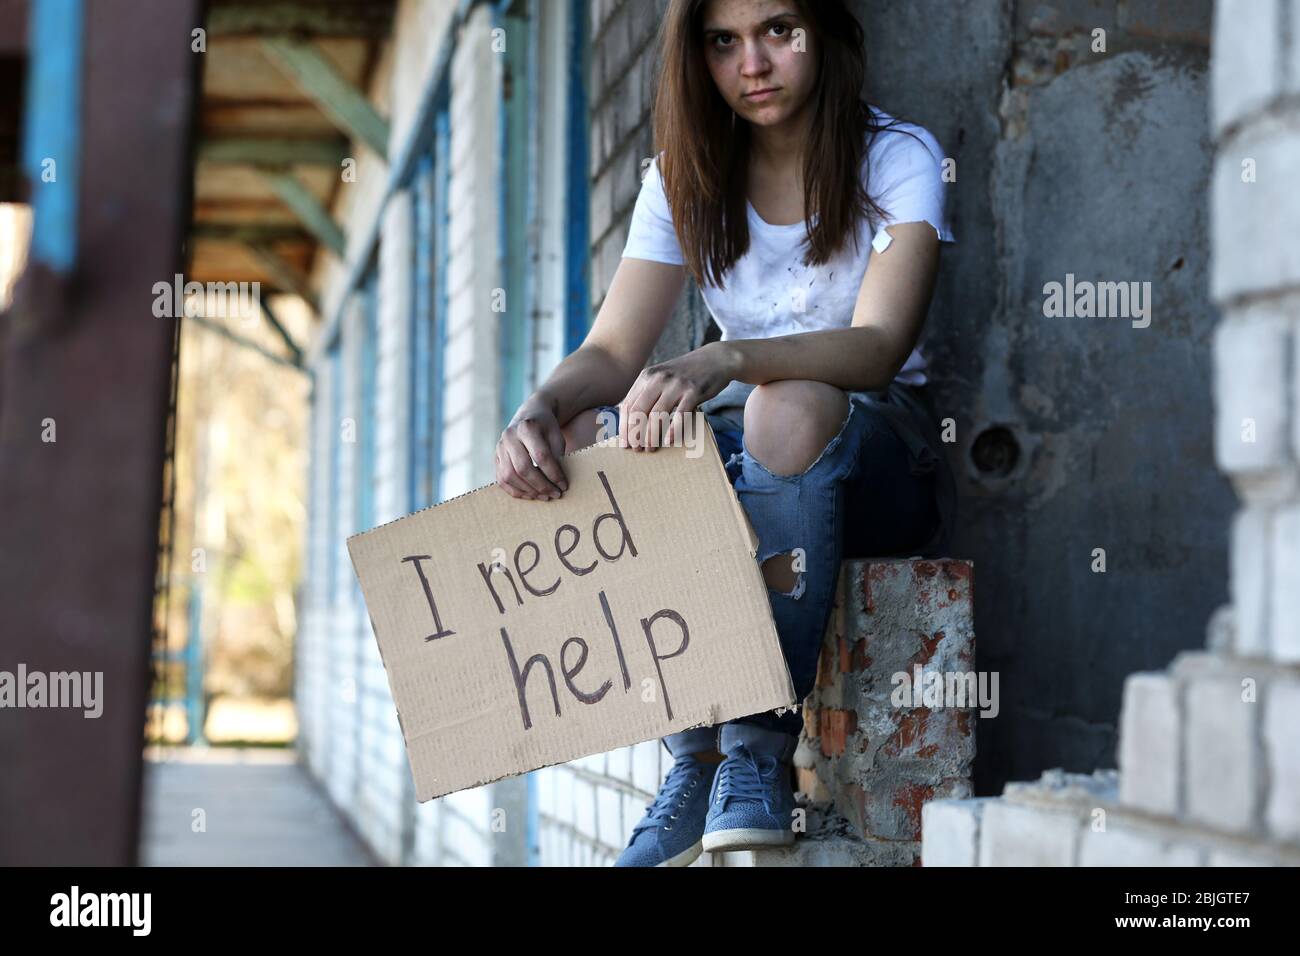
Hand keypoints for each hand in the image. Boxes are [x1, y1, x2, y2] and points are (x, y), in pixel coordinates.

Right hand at [495, 399, 568, 499]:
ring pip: (509, 476)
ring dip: (528, 491)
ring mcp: (499, 447)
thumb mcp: (557, 436)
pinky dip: (516, 491)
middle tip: (555, 494)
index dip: (553, 474)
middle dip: (541, 485)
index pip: (540, 456)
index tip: (564, 485)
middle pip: (522, 468)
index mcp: (526, 427)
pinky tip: (531, 495)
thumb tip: (556, 483)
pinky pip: (501, 480)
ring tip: (545, 496)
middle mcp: (509, 436)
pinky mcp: (495, 458)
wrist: (530, 414)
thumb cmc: (547, 428)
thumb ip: (557, 456)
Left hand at [619, 342, 738, 450]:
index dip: (624, 427)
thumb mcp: (662, 377)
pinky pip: (680, 415)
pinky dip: (673, 430)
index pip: (628, 405)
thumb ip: (647, 393)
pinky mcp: (693, 391)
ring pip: (657, 415)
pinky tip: (669, 441)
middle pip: (638, 411)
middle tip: (636, 449)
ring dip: (651, 436)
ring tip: (650, 448)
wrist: (716, 359)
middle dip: (635, 434)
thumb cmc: (686, 374)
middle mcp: (658, 378)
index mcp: (647, 376)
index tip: (624, 443)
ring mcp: (676, 385)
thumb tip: (631, 420)